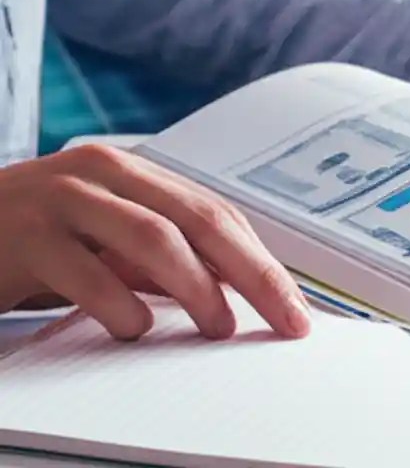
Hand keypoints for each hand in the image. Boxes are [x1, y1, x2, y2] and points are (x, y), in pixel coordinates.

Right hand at [0, 145, 310, 339]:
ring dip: (198, 288)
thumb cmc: (30, 241)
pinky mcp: (24, 234)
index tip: (293, 303)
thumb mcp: (102, 242)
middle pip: (202, 219)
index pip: (216, 211)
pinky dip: (122, 306)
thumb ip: (159, 260)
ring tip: (219, 326)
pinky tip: (135, 328)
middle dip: (253, 273)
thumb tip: (234, 295)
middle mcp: (102, 172)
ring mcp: (62, 198)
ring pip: (155, 238)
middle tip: (283, 318)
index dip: (261, 259)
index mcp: (131, 171)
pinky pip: (89, 273)